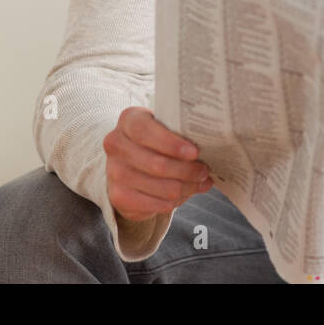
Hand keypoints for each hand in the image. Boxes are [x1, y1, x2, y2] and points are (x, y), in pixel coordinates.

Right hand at [103, 106, 212, 222]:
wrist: (130, 162)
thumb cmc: (156, 140)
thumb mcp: (165, 127)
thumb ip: (181, 132)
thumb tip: (210, 146)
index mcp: (128, 120)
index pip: (145, 131)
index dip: (171, 143)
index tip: (195, 152)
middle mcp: (116, 144)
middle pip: (157, 164)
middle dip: (187, 170)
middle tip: (205, 171)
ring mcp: (114, 172)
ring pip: (159, 187)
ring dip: (186, 188)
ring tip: (200, 183)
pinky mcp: (118, 196)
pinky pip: (154, 204)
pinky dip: (175, 201)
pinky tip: (184, 194)